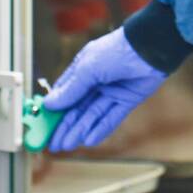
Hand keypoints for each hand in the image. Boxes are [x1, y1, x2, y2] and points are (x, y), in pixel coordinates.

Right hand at [43, 27, 166, 150]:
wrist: (149, 47)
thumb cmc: (116, 50)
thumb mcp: (87, 69)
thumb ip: (71, 89)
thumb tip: (50, 104)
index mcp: (82, 69)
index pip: (64, 93)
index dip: (53, 111)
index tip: (43, 127)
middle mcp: (95, 82)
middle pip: (77, 108)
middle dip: (65, 126)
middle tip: (55, 144)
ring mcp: (111, 91)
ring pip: (92, 115)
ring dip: (79, 130)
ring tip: (68, 145)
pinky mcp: (126, 100)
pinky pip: (111, 118)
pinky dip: (100, 129)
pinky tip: (88, 140)